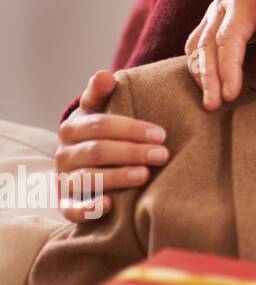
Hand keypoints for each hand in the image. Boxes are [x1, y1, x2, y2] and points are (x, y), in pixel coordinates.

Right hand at [56, 71, 166, 222]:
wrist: (84, 162)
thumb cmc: (101, 132)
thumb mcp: (99, 109)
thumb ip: (101, 92)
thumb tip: (106, 75)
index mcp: (72, 128)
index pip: (100, 125)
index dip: (131, 129)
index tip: (161, 134)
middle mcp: (64, 154)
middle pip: (97, 152)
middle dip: (132, 152)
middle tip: (163, 155)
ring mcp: (63, 180)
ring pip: (87, 179)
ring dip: (117, 177)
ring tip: (145, 175)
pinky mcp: (66, 203)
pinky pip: (71, 209)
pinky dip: (89, 209)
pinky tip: (110, 205)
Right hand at [184, 0, 255, 109]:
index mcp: (245, 0)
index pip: (228, 40)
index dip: (227, 70)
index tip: (230, 96)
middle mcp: (223, 3)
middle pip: (206, 45)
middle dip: (208, 78)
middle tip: (212, 106)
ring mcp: (215, 8)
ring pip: (196, 44)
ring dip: (200, 73)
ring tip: (209, 101)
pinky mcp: (215, 17)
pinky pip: (199, 42)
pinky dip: (200, 63)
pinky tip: (208, 83)